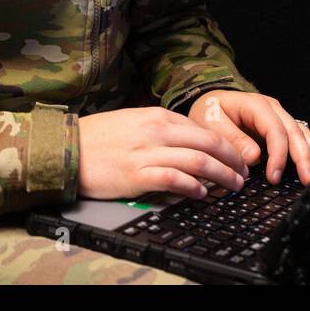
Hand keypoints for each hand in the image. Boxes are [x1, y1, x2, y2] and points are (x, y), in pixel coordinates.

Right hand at [77, 106, 250, 200]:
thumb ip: (160, 129)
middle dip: (233, 161)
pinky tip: (202, 194)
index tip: (236, 159)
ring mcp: (147, 153)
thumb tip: (188, 141)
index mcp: (157, 116)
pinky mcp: (136, 175)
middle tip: (243, 175)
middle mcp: (156, 131)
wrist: (66, 148)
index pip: (204, 130)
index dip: (227, 146)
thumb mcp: (133, 122)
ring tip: (232, 187)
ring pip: (198, 162)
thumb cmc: (97, 138)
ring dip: (222, 176)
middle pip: (209, 144)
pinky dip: (193, 187)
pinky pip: (174, 180)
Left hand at [186, 91, 309, 185]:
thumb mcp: (210, 121)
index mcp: (256, 105)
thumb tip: (254, 158)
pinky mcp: (281, 128)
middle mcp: (273, 109)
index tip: (273, 176)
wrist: (210, 104)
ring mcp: (279, 118)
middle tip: (307, 179)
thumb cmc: (210, 111)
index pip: (275, 129)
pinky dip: (309, 152)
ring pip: (303, 134)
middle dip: (303, 157)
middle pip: (295, 132)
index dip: (278, 154)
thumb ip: (231, 138)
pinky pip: (300, 138)